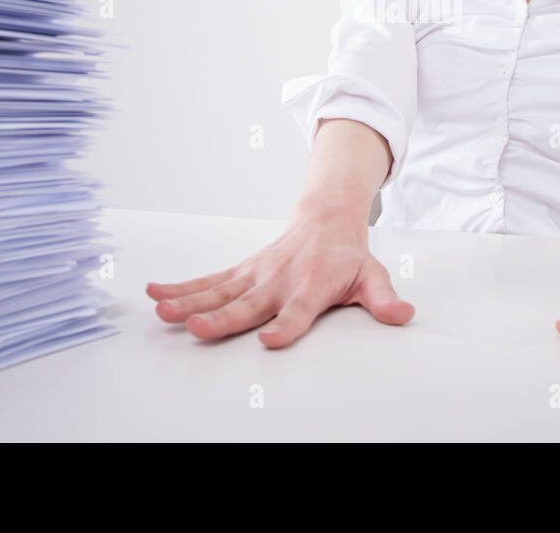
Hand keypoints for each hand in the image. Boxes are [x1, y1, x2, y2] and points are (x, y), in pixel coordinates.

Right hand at [145, 209, 414, 348]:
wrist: (326, 218)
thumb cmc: (347, 255)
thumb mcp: (373, 276)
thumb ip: (384, 299)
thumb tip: (404, 314)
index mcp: (311, 287)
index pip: (298, 312)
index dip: (285, 327)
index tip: (269, 341)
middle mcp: (278, 282)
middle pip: (248, 305)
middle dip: (221, 318)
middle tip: (196, 328)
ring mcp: (255, 276)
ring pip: (219, 292)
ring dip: (189, 302)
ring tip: (162, 312)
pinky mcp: (241, 272)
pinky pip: (208, 282)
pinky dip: (181, 287)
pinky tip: (156, 294)